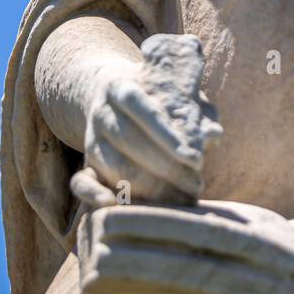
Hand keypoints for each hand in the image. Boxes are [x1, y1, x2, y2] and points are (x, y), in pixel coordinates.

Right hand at [83, 33, 220, 204]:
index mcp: (121, 87)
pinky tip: (123, 206)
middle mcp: (101, 112)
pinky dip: (95, 197)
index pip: (142, 109)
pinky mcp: (84, 165)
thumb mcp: (178, 97)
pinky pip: (80, 184)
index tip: (197, 160)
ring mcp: (90, 140)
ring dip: (148, 188)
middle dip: (166, 169)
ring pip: (113, 165)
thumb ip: (197, 113)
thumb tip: (213, 135)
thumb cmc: (159, 100)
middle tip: (197, 187)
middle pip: (129, 141)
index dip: (168, 136)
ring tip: (181, 200)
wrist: (111, 100)